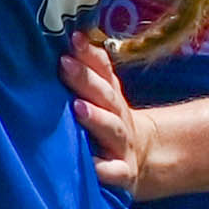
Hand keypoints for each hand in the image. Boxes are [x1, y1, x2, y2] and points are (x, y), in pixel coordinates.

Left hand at [63, 31, 149, 198]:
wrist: (143, 158)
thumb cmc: (109, 121)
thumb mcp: (104, 95)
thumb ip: (91, 69)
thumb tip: (75, 35)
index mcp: (111, 96)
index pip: (103, 71)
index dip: (90, 55)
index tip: (73, 39)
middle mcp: (118, 117)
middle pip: (106, 96)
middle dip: (86, 79)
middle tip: (65, 65)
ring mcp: (122, 145)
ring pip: (112, 129)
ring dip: (96, 118)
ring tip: (78, 107)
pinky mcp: (123, 173)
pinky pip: (113, 172)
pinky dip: (102, 169)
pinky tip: (89, 166)